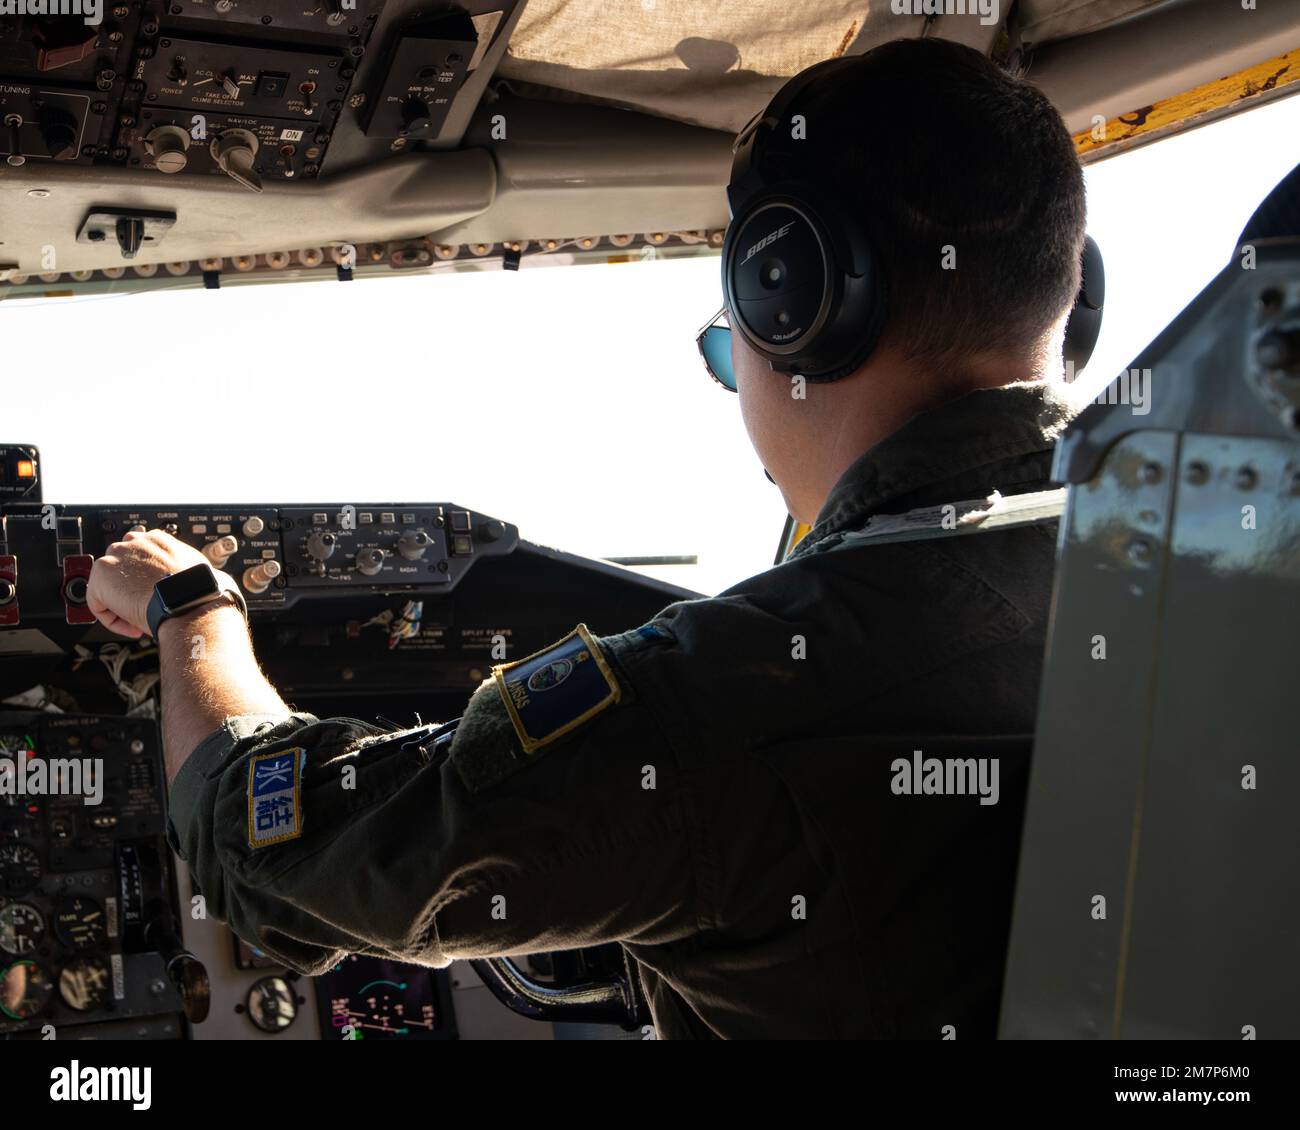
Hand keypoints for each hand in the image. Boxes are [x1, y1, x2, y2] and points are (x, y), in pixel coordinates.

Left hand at [88, 529, 210, 638]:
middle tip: (145, 607)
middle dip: (130, 590)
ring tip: (141, 618)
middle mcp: (135, 542)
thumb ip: (180, 566)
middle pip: (120, 568)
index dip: (143, 578)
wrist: (191, 600)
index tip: (153, 593)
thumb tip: (184, 578)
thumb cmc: (199, 589)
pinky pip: (98, 603)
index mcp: (157, 538)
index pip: (139, 553)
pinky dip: (113, 619)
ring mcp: (117, 556)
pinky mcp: (102, 575)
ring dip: (122, 605)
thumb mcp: (195, 569)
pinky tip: (134, 626)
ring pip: (108, 587)